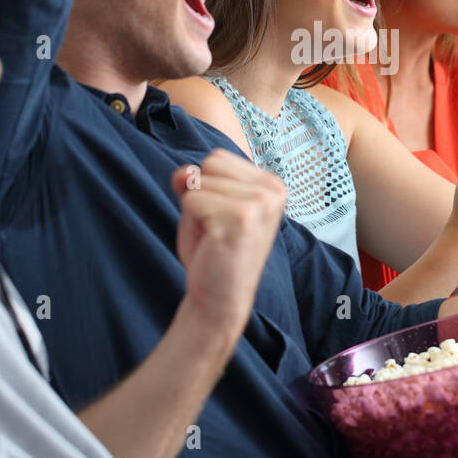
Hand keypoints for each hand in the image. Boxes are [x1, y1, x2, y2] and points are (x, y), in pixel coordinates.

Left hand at [170, 149, 285, 334]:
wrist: (218, 300)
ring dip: (195, 210)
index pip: (218, 158)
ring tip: (214, 235)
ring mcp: (260, 203)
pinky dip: (191, 223)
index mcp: (272, 185)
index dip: (206, 186)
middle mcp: (273, 191)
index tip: (220, 217)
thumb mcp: (204, 204)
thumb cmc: (213, 251)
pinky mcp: (242, 218)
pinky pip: (191, 200)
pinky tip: (212, 243)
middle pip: (210, 163)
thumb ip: (194, 179)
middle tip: (215, 228)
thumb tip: (184, 172)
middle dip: (200, 194)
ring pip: (198, 181)